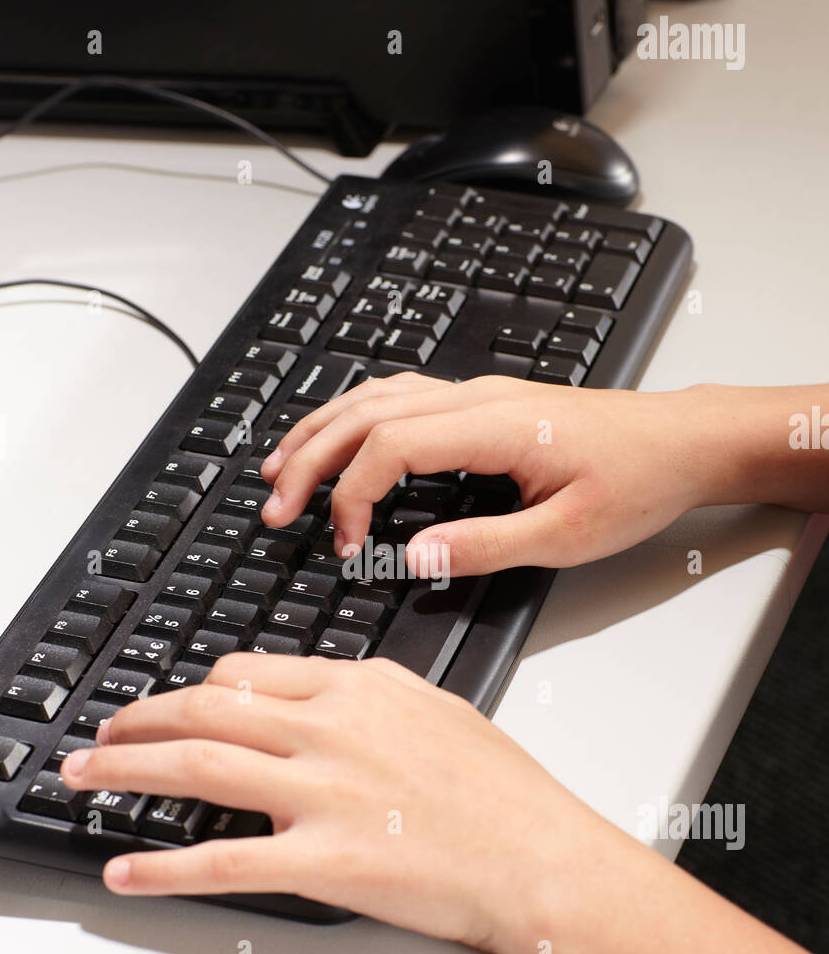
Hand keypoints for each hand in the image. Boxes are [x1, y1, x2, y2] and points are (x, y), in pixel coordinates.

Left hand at [59, 653, 611, 953]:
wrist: (542, 857)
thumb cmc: (504, 793)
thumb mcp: (439, 710)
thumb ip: (370, 699)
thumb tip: (321, 699)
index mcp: (359, 689)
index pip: (248, 674)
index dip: (194, 691)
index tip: (172, 707)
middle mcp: (331, 728)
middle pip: (207, 708)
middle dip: (138, 720)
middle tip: (101, 736)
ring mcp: (323, 792)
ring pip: (199, 763)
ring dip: (127, 768)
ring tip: (84, 776)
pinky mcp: (323, 860)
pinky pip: (223, 861)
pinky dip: (163, 868)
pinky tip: (125, 872)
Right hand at [258, 373, 711, 574]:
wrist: (681, 442)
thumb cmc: (636, 481)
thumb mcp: (568, 535)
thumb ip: (485, 547)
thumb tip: (413, 558)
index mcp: (493, 426)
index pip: (388, 446)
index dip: (350, 494)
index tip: (342, 543)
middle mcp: (475, 399)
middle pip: (364, 412)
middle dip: (309, 458)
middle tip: (272, 506)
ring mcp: (476, 394)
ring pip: (374, 396)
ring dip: (320, 431)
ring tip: (278, 469)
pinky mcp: (481, 403)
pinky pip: (397, 396)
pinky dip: (353, 418)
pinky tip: (336, 437)